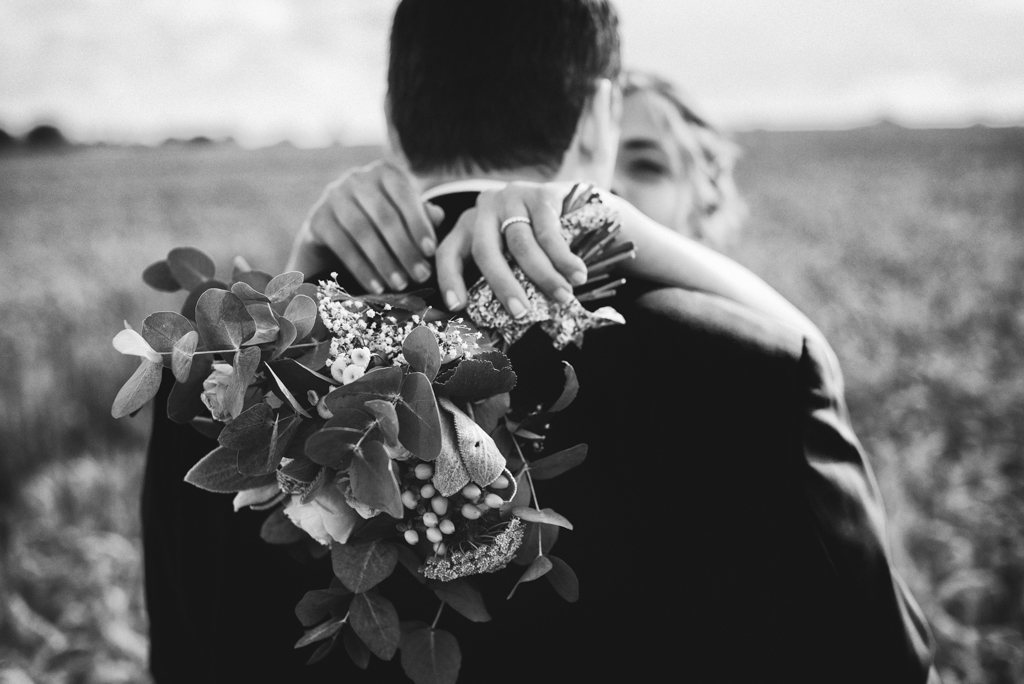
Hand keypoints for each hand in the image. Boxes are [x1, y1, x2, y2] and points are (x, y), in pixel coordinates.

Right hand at [286, 161, 442, 292]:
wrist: (333, 234)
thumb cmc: (381, 225)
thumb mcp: (404, 217)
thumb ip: (423, 216)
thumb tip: (439, 217)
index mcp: (384, 173)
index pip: (404, 195)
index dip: (419, 224)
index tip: (431, 251)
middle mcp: (357, 179)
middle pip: (384, 215)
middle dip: (405, 249)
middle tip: (420, 275)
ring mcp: (333, 196)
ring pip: (363, 231)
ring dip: (384, 261)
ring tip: (401, 284)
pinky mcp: (317, 219)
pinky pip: (342, 245)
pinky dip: (362, 268)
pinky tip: (376, 286)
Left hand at [435, 182, 588, 314]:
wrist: (577, 199)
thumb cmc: (538, 238)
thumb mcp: (513, 254)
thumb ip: (505, 275)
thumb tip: (504, 320)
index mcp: (470, 226)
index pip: (449, 251)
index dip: (449, 279)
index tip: (457, 306)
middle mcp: (485, 208)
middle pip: (485, 250)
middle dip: (502, 285)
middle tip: (521, 313)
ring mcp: (512, 197)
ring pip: (521, 244)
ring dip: (544, 276)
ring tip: (563, 297)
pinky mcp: (540, 193)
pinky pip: (549, 233)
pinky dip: (564, 259)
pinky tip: (577, 275)